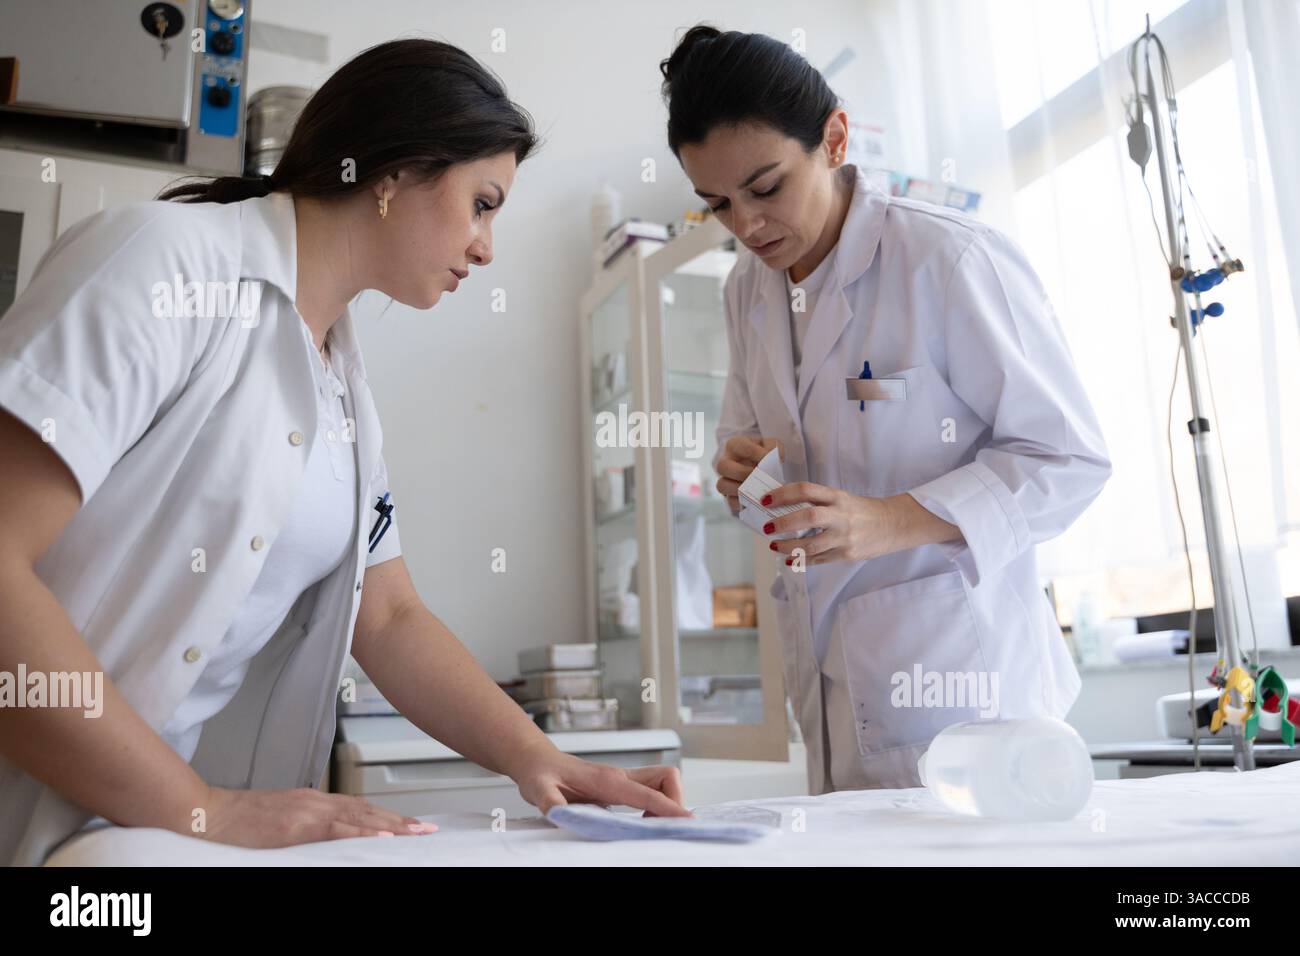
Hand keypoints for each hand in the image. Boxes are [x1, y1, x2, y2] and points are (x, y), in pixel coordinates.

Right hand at [193, 785, 436, 846]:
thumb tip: (332, 836)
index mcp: (313, 801)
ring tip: (417, 833)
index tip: (412, 824)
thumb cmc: (240, 821)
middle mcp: (316, 801)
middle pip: (367, 810)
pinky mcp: (296, 825)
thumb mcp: (281, 819)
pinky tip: (383, 836)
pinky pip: (336, 828)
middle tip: (428, 830)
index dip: (389, 815)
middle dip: (400, 820)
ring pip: (359, 816)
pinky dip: (363, 831)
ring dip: (392, 825)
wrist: (210, 813)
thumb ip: (308, 824)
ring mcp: (307, 811)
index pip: (360, 807)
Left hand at [509, 742, 690, 817]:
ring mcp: (624, 778)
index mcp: (607, 780)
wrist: (538, 761)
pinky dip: (660, 803)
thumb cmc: (541, 775)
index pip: (648, 794)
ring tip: (650, 826)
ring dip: (669, 802)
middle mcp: (621, 776)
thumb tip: (559, 814)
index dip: (670, 808)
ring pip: (664, 781)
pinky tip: (642, 821)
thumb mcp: (540, 791)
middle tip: (662, 827)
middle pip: (668, 779)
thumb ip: (551, 803)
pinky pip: (654, 789)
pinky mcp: (623, 783)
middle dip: (676, 801)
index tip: (687, 821)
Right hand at [715, 435, 783, 512]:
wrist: (768, 469)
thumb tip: (768, 462)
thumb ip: (774, 449)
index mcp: (735, 445)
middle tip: (758, 476)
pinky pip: (730, 501)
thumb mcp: (773, 446)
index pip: (738, 446)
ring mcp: (725, 480)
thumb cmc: (768, 455)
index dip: (754, 453)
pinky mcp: (729, 496)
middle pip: (721, 466)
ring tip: (757, 490)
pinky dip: (743, 502)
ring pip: (721, 485)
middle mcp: (725, 461)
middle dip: (741, 472)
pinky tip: (756, 500)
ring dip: (740, 489)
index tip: (766, 458)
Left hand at [761, 482, 903, 565]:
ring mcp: (845, 537)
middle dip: (784, 523)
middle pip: (808, 517)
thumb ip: (818, 502)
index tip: (766, 500)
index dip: (783, 494)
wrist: (894, 525)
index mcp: (837, 496)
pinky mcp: (847, 555)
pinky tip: (790, 560)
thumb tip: (784, 508)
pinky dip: (802, 561)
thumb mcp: (842, 498)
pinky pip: (819, 559)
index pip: (806, 490)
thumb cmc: (862, 510)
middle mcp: (841, 515)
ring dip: (788, 547)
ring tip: (774, 546)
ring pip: (811, 545)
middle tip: (767, 528)